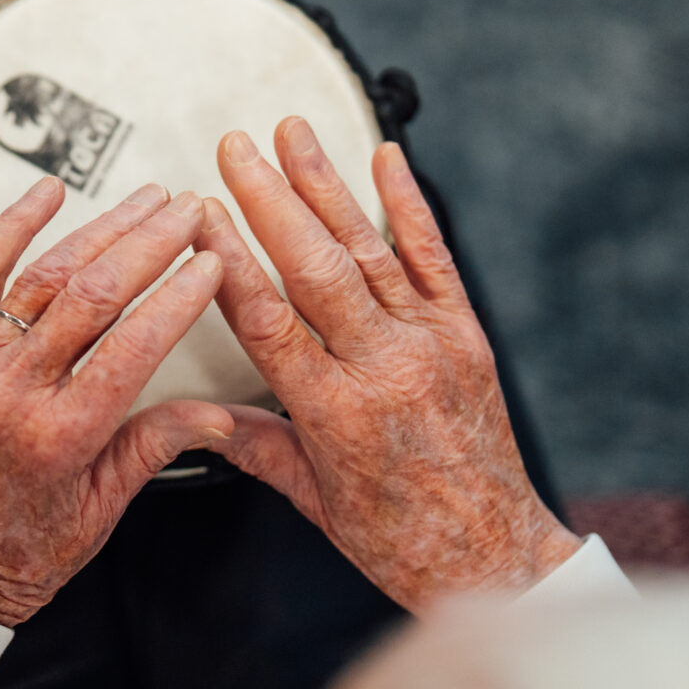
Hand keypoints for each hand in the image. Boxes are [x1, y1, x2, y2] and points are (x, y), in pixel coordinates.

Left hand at [0, 179, 232, 625]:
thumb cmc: (12, 554)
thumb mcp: (99, 512)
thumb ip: (153, 447)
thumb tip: (219, 415)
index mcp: (60, 437)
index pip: (136, 345)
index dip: (181, 296)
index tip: (214, 263)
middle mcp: (10, 392)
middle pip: (95, 295)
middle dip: (152, 244)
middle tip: (192, 213)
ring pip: (44, 276)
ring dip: (103, 229)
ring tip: (149, 201)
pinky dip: (12, 227)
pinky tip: (48, 194)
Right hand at [198, 118, 578, 610]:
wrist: (495, 557)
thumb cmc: (400, 540)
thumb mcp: (313, 501)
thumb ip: (254, 446)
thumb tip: (193, 413)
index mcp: (335, 414)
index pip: (267, 319)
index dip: (228, 259)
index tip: (197, 211)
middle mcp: (384, 368)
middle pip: (314, 268)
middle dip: (270, 198)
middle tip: (234, 145)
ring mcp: (430, 344)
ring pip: (368, 250)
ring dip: (325, 185)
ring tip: (292, 131)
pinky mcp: (466, 334)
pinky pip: (434, 258)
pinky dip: (409, 205)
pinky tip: (387, 159)